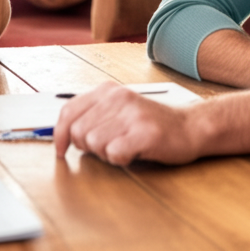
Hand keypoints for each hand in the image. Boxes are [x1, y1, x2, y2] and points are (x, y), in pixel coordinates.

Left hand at [54, 81, 203, 165]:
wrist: (190, 127)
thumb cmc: (152, 124)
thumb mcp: (119, 110)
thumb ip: (93, 116)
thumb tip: (65, 135)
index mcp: (107, 91)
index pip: (68, 111)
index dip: (59, 134)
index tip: (61, 150)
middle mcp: (117, 98)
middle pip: (79, 131)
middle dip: (88, 147)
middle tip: (109, 147)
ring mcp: (131, 114)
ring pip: (94, 143)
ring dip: (106, 153)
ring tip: (124, 147)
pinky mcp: (144, 132)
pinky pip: (114, 153)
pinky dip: (120, 159)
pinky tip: (133, 153)